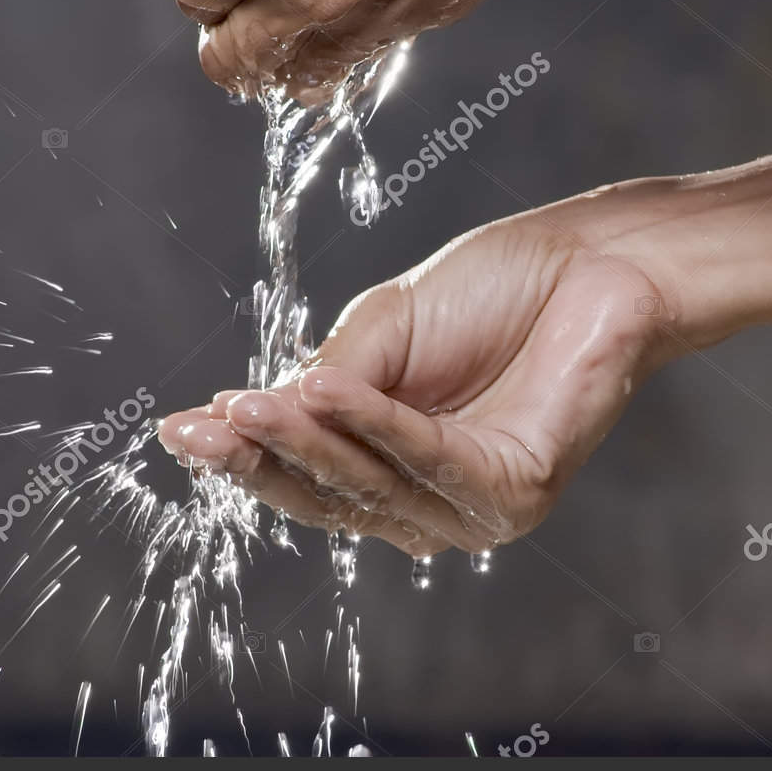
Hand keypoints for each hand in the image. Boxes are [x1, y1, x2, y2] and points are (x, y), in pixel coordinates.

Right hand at [157, 201, 686, 555]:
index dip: (242, 454)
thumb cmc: (496, 291)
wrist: (594, 263)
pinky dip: (375, 425)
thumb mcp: (383, 333)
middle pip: (328, 493)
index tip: (177, 429)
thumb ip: (325, 381)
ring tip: (247, 405)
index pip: (305, 472)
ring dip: (307, 440)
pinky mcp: (516, 495)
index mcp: (389, 463)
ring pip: (370, 483)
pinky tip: (324, 391)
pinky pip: (429, 460)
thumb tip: (240, 417)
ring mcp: (472, 507)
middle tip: (201, 427)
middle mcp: (427, 499)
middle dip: (259, 460)